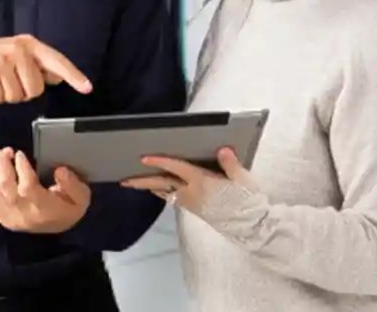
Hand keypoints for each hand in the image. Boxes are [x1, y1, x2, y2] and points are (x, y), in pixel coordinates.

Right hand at [0, 34, 92, 104]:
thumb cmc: (3, 59)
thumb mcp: (25, 57)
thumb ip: (44, 67)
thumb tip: (60, 76)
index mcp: (31, 45)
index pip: (56, 61)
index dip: (73, 75)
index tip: (87, 88)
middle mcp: (17, 50)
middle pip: (35, 89)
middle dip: (24, 92)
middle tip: (12, 81)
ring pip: (16, 97)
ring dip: (8, 96)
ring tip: (0, 82)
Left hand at [0, 148, 91, 233]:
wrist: (59, 229)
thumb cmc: (69, 209)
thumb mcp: (81, 197)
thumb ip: (73, 184)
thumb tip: (59, 171)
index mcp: (44, 209)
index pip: (27, 188)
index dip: (22, 168)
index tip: (21, 154)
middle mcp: (24, 214)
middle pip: (5, 187)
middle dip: (2, 164)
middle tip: (7, 151)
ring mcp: (10, 218)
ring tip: (2, 160)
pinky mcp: (2, 217)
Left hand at [120, 147, 256, 211]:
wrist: (251, 226)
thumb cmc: (247, 200)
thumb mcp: (242, 179)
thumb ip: (230, 163)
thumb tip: (223, 149)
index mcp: (201, 182)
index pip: (177, 168)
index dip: (160, 162)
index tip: (144, 158)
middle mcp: (192, 193)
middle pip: (163, 184)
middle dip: (143, 182)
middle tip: (125, 181)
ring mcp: (192, 203)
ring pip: (166, 193)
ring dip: (151, 187)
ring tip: (137, 183)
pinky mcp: (196, 209)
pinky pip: (173, 199)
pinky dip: (164, 193)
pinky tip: (161, 190)